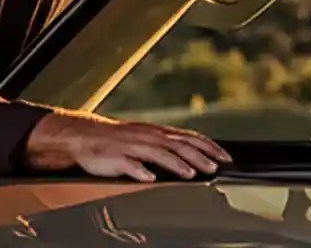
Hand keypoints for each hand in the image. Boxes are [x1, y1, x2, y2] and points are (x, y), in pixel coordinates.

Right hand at [24, 112, 232, 182]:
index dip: (209, 147)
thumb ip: (169, 146)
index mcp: (159, 133)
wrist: (85, 136)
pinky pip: (129, 164)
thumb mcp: (148, 138)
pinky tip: (149, 178)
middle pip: (178, 146)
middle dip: (198, 157)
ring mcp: (133, 146)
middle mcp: (149, 137)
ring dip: (175, 163)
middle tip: (214, 168)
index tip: (225, 157)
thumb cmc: (120, 140)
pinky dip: (140, 171)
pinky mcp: (116, 157)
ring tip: (189, 174)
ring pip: (158, 154)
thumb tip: (195, 156)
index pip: (190, 138)